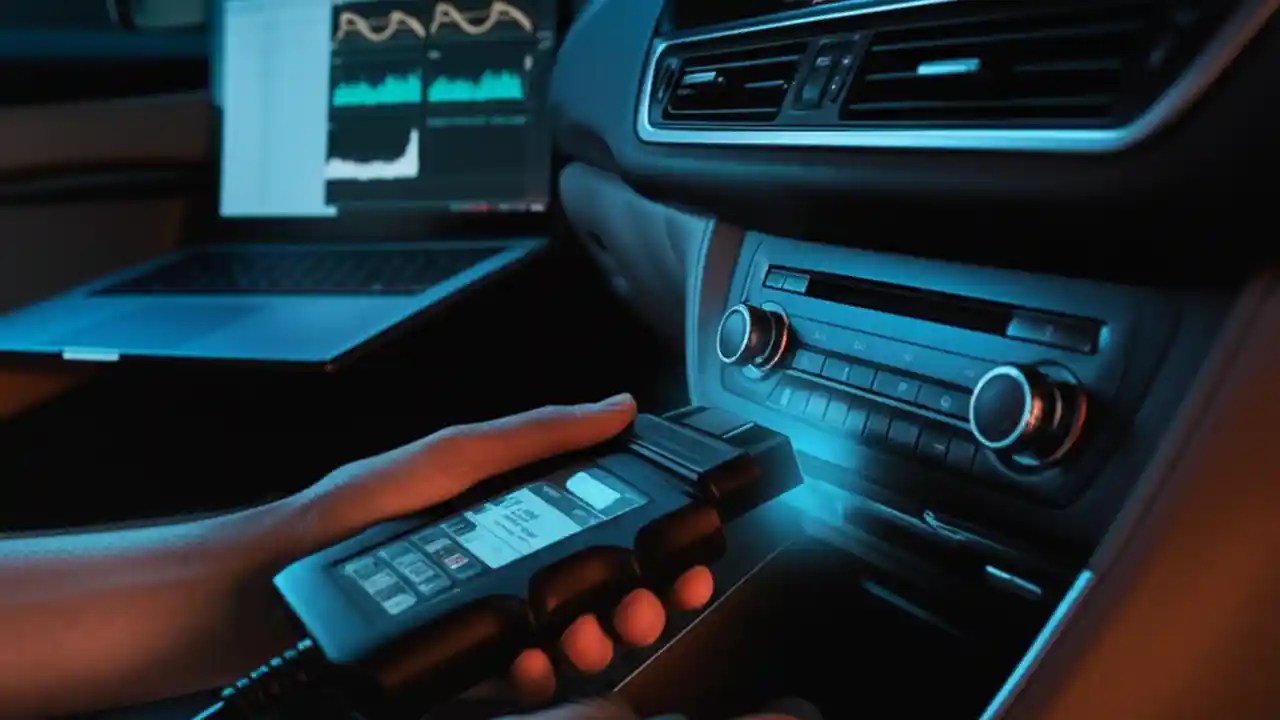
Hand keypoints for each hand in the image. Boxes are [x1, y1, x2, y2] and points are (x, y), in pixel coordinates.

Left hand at [288, 394, 714, 705]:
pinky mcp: (468, 665)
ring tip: (586, 635)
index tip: (687, 562)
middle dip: (640, 604)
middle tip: (645, 606)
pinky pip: (521, 680)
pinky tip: (537, 666)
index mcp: (520, 514)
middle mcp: (513, 569)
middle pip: (604, 595)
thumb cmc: (353, 512)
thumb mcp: (453, 458)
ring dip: (596, 642)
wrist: (270, 586)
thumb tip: (613, 407)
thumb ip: (535, 436)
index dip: (659, 551)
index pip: (612, 531)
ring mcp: (493, 621)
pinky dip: (539, 680)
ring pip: (572, 642)